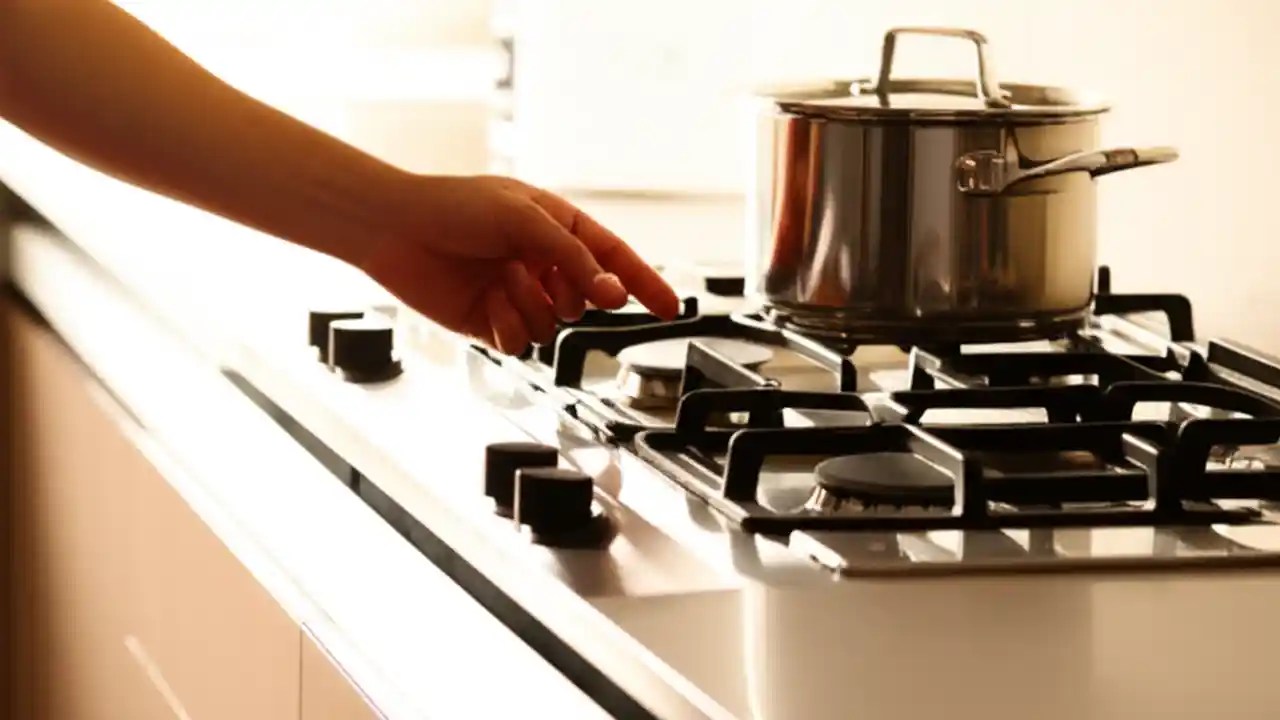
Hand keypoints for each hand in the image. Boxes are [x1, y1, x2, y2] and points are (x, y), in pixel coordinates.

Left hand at [358, 174, 680, 353]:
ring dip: (529, 306)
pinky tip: (485, 302)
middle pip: (586, 301)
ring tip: (500, 280)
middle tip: (542, 274)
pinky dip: (506, 325)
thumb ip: (576, 260)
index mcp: (559, 229)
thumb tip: (614, 293)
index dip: (646, 285)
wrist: (395, 230)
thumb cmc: (454, 207)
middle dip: (568, 293)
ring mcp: (518, 295)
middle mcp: (543, 264)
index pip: (616, 261)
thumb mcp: (526, 220)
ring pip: (554, 326)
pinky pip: (521, 342)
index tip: (671, 308)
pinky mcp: (492, 322)